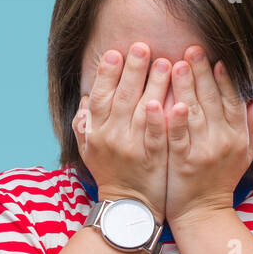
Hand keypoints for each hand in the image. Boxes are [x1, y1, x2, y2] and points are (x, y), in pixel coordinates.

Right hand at [71, 43, 171, 220]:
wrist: (129, 206)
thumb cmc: (110, 172)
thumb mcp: (89, 149)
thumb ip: (85, 123)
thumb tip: (85, 97)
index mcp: (97, 131)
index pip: (100, 96)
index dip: (107, 73)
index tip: (115, 52)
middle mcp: (112, 137)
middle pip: (122, 97)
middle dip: (133, 70)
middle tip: (143, 46)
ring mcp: (133, 148)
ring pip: (142, 111)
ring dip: (153, 85)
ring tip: (166, 61)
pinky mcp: (154, 159)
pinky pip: (156, 136)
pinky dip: (159, 119)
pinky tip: (167, 102)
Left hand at [163, 45, 252, 227]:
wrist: (202, 214)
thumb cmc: (219, 181)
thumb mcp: (242, 155)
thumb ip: (249, 126)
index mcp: (237, 136)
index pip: (232, 100)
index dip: (225, 79)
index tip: (217, 59)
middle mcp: (222, 141)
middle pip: (212, 100)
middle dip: (202, 73)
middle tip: (192, 50)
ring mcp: (202, 152)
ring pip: (194, 113)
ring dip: (185, 87)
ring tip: (176, 64)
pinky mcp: (182, 163)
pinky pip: (177, 137)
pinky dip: (173, 120)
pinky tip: (167, 103)